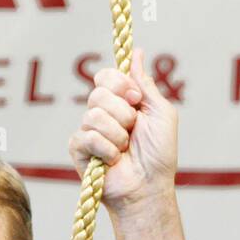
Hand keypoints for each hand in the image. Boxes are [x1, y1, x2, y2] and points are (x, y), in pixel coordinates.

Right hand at [68, 48, 178, 213]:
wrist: (149, 187)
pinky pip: (87, 136)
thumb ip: (146, 84)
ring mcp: (88, 131)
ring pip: (93, 114)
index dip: (119, 84)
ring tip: (125, 149)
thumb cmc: (159, 154)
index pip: (105, 76)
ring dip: (117, 134)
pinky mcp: (78, 149)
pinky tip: (113, 160)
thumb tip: (136, 52)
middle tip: (133, 129)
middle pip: (98, 93)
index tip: (135, 99)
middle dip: (123, 113)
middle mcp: (102, 113)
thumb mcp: (161, 113)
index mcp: (120, 102)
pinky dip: (107, 149)